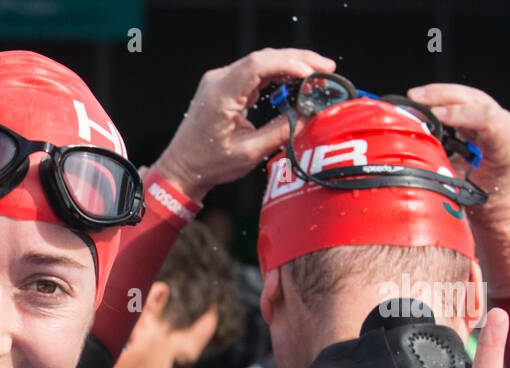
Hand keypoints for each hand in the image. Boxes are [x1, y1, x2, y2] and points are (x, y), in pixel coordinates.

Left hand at [153, 48, 335, 200]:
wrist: (182, 168)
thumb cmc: (209, 164)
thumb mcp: (249, 153)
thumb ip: (280, 132)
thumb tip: (308, 116)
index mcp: (220, 96)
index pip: (257, 65)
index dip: (289, 64)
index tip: (313, 73)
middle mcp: (218, 81)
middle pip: (262, 58)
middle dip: (297, 60)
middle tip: (326, 68)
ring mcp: (220, 81)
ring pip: (261, 62)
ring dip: (290, 65)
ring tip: (317, 74)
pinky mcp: (225, 86)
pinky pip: (254, 73)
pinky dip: (277, 74)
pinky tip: (296, 80)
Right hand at [404, 83, 509, 222]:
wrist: (498, 204)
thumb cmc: (481, 201)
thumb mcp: (459, 189)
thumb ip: (442, 166)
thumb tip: (418, 147)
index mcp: (506, 148)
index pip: (488, 119)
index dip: (460, 114)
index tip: (435, 115)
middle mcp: (508, 129)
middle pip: (477, 100)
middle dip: (443, 96)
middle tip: (414, 98)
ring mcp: (501, 121)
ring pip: (472, 96)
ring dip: (441, 94)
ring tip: (416, 96)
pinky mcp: (490, 119)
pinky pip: (468, 102)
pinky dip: (446, 100)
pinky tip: (427, 101)